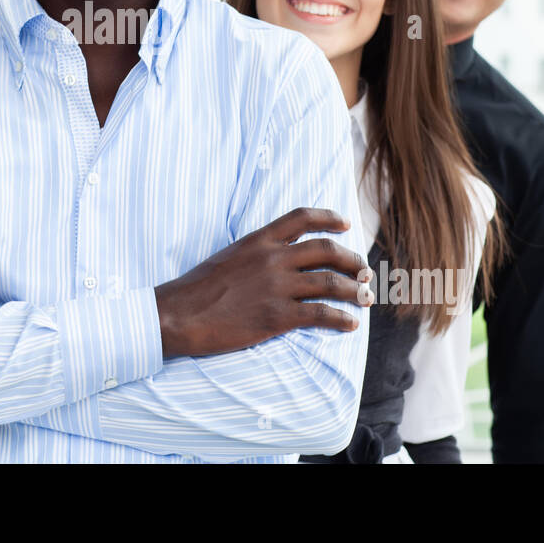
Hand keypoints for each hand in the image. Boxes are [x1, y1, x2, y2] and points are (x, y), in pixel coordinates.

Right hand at [154, 207, 371, 358]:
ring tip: (366, 299)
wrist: (178, 314)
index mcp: (258, 240)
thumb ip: (255, 253)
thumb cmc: (197, 289)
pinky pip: (320, 314)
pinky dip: (341, 319)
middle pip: (326, 250)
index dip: (329, 218)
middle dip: (351, 260)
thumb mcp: (227, 256)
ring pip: (331, 282)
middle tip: (363, 270)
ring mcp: (276, 286)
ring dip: (355, 291)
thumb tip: (275, 258)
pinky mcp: (276, 315)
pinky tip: (350, 324)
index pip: (302, 217)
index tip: (346, 224)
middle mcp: (272, 258)